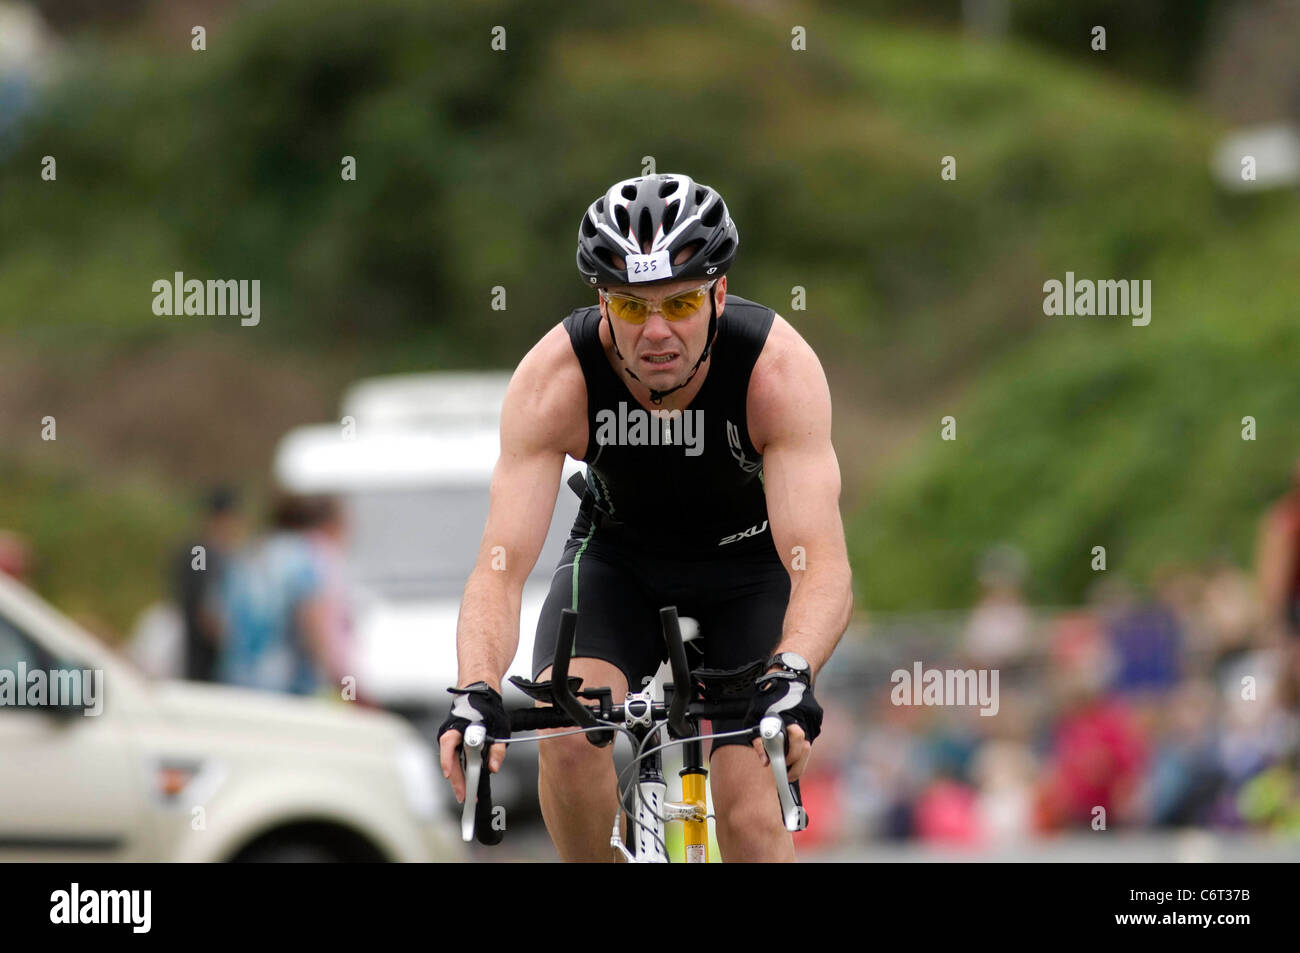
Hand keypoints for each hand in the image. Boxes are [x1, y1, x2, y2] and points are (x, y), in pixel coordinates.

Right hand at [436, 682, 509, 803]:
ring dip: (458, 776)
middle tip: (464, 796)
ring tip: (466, 793)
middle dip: (456, 780)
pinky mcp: (454, 741)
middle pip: (449, 760)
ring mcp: (450, 737)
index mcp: (458, 726)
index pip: (449, 746)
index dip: (449, 762)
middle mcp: (450, 732)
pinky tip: (467, 780)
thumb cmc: (488, 709)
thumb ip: (497, 750)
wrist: (480, 694)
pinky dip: (460, 769)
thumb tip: (494, 767)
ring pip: (451, 761)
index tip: (451, 776)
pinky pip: (454, 757)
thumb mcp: (499, 728)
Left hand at [745, 668, 822, 781]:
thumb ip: (758, 741)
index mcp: (785, 723)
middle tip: (787, 773)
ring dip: (798, 752)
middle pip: (803, 752)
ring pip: (808, 745)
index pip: (791, 751)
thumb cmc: (768, 697)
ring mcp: (812, 719)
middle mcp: (801, 722)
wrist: (788, 675)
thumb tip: (765, 762)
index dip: (788, 765)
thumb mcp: (754, 718)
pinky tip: (793, 733)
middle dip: (795, 765)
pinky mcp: (817, 717)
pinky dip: (802, 739)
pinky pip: (811, 734)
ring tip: (788, 754)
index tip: (785, 776)